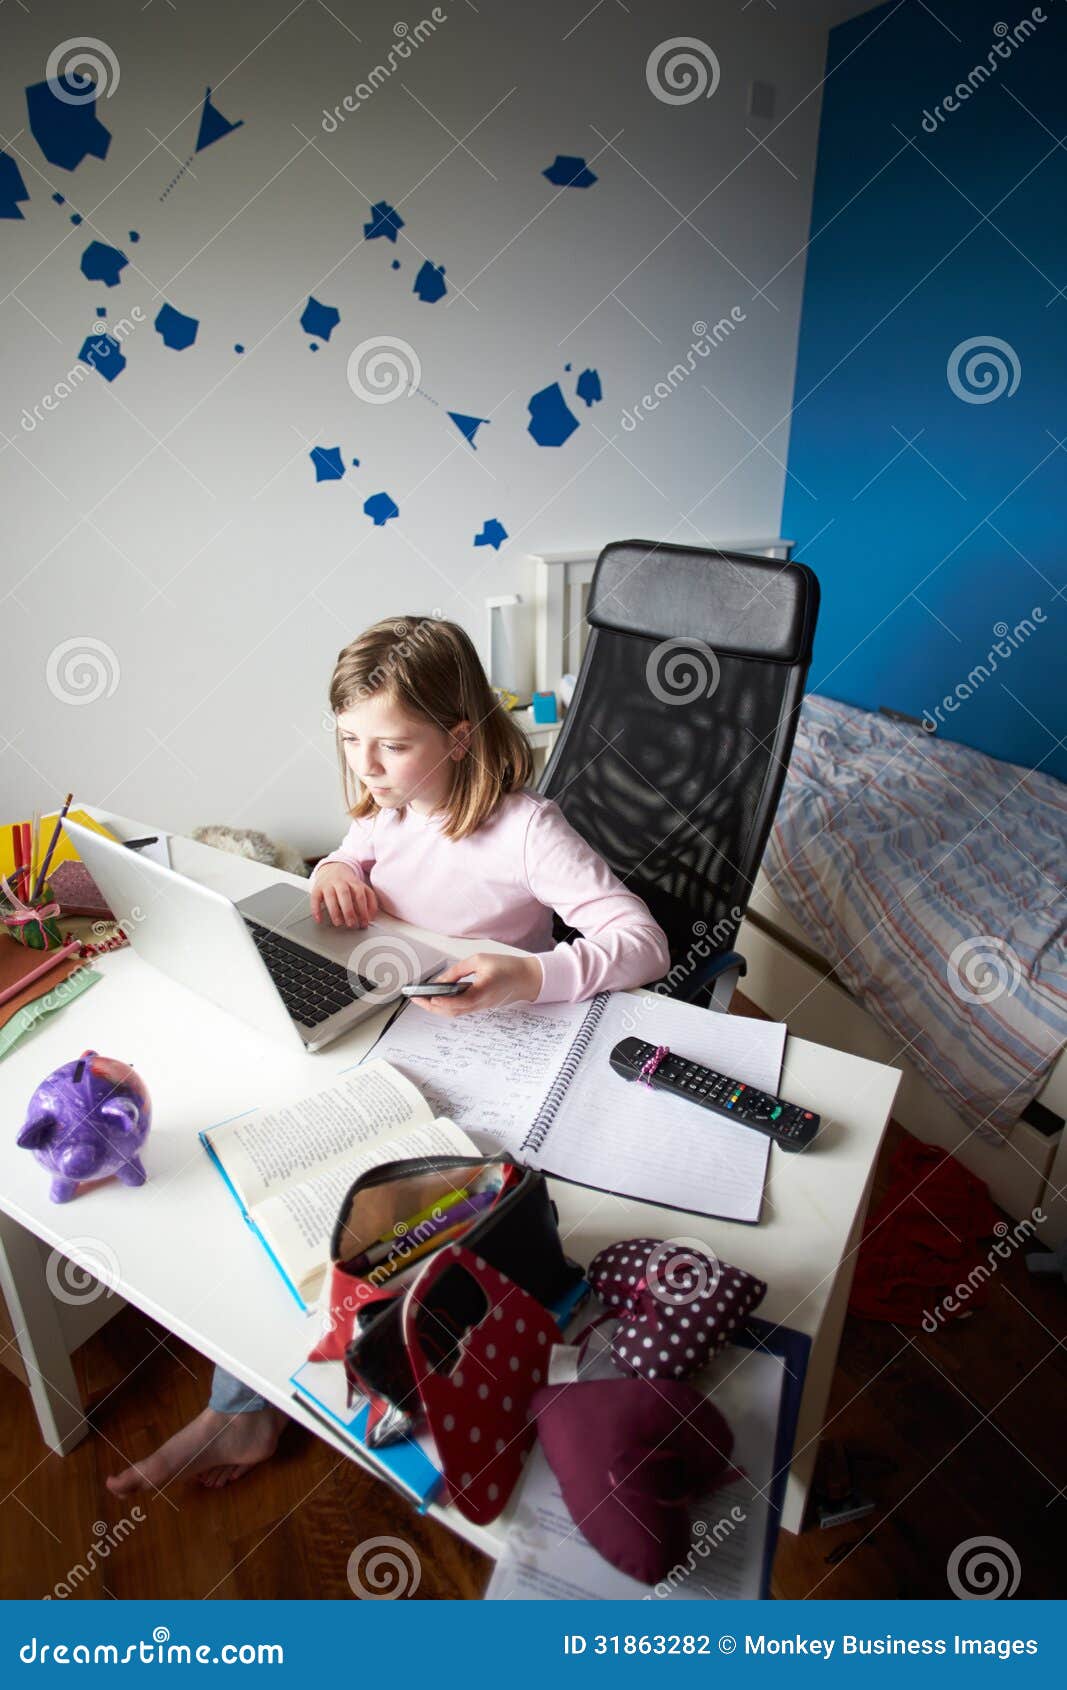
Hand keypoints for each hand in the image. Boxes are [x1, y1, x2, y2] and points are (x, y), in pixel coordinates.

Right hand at [310, 864, 378, 928]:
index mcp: (354, 883)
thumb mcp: (361, 888)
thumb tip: (371, 917)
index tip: (364, 923)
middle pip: (345, 894)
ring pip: (330, 896)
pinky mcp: (317, 888)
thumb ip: (369, 901)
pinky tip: (319, 920)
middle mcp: (341, 882)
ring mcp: (328, 884)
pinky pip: (315, 898)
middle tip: (352, 924)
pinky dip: (316, 909)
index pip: (360, 895)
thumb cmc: (348, 884)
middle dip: (349, 911)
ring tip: (338, 923)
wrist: (332, 868)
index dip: (363, 910)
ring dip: (334, 911)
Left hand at [409, 952, 542, 1017]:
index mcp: (484, 990)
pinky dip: (446, 1006)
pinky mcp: (481, 1006)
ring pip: (455, 1012)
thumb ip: (458, 971)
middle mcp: (482, 1003)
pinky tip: (437, 999)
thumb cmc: (507, 967)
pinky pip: (461, 1010)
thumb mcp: (480, 960)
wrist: (527, 978)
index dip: (444, 1002)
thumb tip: (440, 981)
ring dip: (437, 1008)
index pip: (461, 1002)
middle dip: (432, 1007)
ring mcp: (481, 1006)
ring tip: (422, 999)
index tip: (429, 998)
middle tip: (415, 998)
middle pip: (453, 1011)